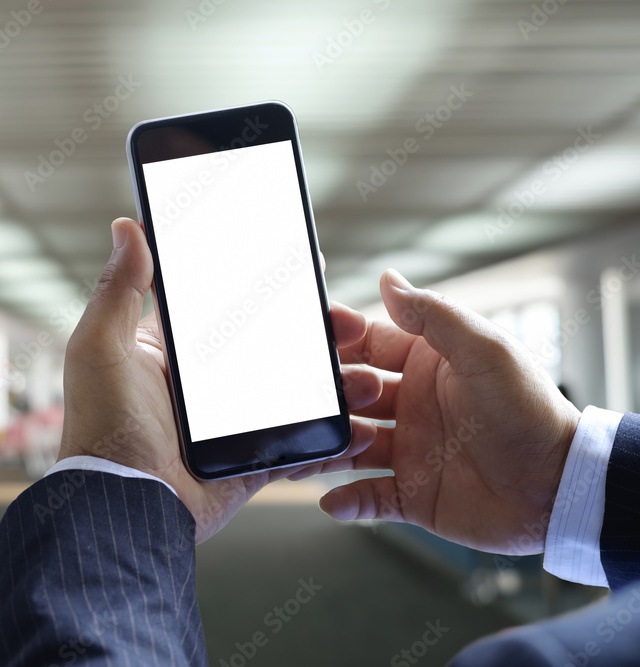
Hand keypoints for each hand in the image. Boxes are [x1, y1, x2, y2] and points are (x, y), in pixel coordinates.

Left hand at [58, 217, 382, 542]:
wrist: (123, 509)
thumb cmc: (103, 429)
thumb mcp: (101, 348)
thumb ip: (120, 289)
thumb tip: (127, 227)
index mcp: (172, 352)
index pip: (225, 306)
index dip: (264, 286)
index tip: (303, 263)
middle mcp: (204, 385)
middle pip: (272, 347)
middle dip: (316, 333)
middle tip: (346, 320)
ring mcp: (231, 424)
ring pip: (295, 392)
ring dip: (334, 382)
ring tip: (364, 376)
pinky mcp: (250, 462)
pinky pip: (299, 445)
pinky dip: (331, 438)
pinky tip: (360, 426)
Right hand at [306, 269, 580, 554]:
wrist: (559, 487)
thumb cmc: (531, 412)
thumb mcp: (484, 351)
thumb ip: (434, 316)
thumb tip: (389, 278)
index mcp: (426, 366)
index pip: (367, 345)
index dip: (338, 341)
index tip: (309, 339)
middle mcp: (412, 406)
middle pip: (351, 396)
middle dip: (331, 397)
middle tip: (321, 402)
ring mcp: (410, 451)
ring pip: (350, 446)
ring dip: (329, 448)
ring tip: (312, 450)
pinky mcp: (414, 495)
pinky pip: (368, 497)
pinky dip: (347, 502)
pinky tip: (333, 501)